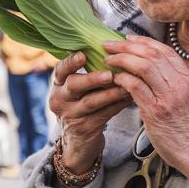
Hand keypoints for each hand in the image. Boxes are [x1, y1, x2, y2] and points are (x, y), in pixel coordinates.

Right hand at [49, 52, 131, 173]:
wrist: (80, 141)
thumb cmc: (85, 105)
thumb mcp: (80, 89)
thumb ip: (90, 70)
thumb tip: (116, 46)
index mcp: (58, 84)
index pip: (60, 69)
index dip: (70, 61)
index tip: (83, 54)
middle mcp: (60, 98)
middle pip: (73, 85)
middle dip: (91, 78)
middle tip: (108, 74)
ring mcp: (71, 115)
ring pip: (91, 102)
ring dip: (110, 93)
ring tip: (125, 86)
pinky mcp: (85, 128)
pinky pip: (104, 114)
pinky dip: (118, 105)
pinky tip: (130, 98)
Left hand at [104, 36, 188, 186]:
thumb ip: (174, 84)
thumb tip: (152, 71)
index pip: (166, 51)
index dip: (145, 41)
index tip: (129, 39)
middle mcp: (182, 85)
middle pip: (153, 54)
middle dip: (128, 46)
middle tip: (110, 45)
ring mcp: (170, 98)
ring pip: (144, 66)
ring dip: (123, 59)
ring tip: (108, 59)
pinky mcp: (157, 111)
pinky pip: (136, 86)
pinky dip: (123, 78)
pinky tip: (114, 78)